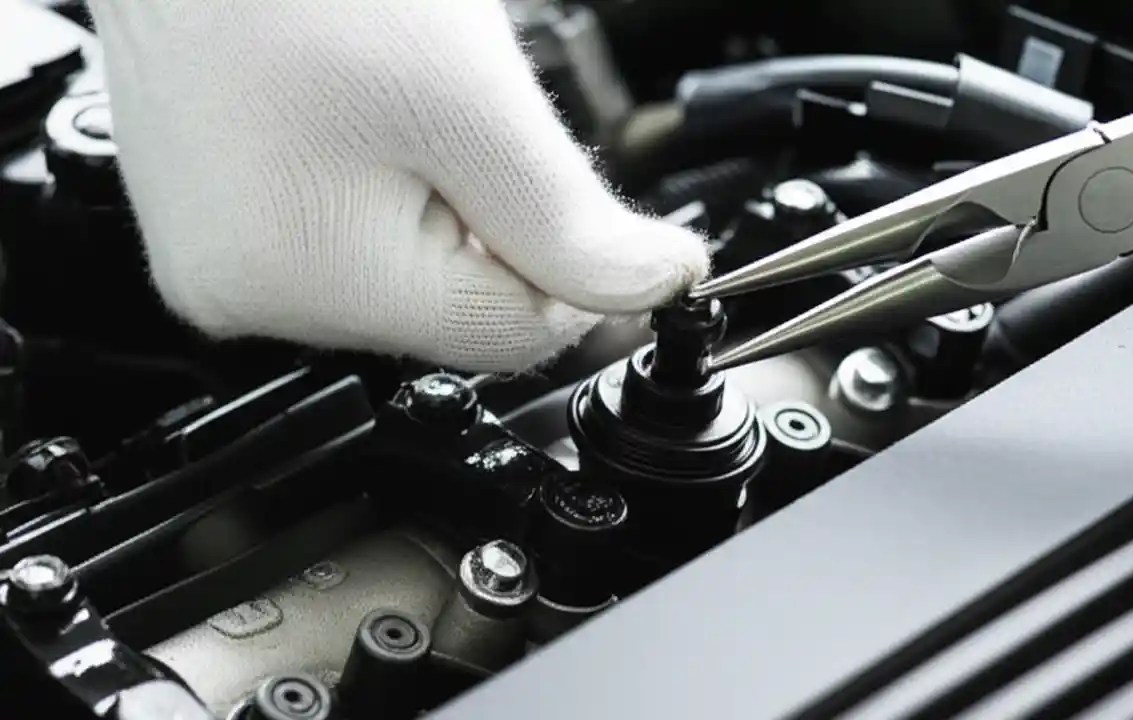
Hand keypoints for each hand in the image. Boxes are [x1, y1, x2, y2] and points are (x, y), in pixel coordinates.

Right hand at [84, 0, 709, 371]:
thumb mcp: (472, 106)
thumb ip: (567, 224)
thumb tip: (656, 285)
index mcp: (302, 286)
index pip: (507, 337)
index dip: (571, 271)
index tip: (585, 201)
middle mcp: (242, 293)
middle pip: (451, 308)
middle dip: (494, 225)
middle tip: (467, 117)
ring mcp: (220, 253)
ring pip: (404, 269)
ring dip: (444, 198)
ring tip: (401, 99)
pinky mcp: (216, 215)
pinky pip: (345, 230)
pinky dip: (391, 182)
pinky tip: (372, 113)